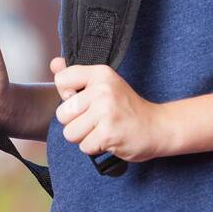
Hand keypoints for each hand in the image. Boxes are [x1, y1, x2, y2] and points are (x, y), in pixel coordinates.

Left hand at [49, 56, 171, 163]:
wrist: (157, 127)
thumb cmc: (127, 107)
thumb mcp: (104, 84)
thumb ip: (76, 75)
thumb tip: (54, 64)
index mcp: (100, 73)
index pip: (61, 80)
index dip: (68, 95)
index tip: (85, 99)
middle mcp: (102, 90)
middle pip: (62, 113)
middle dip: (76, 122)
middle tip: (96, 119)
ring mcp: (106, 112)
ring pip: (70, 133)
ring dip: (84, 136)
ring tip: (101, 129)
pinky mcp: (108, 134)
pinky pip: (84, 146)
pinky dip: (95, 147)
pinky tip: (108, 138)